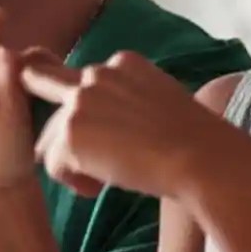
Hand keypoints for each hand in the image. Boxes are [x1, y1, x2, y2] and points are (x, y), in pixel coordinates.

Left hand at [23, 50, 250, 198]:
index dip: (88, 112)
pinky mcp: (70, 133)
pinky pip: (52, 164)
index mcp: (122, 62)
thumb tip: (103, 124)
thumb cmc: (195, 142)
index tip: (110, 137)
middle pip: (44, 86)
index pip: (84, 81)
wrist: (205, 160)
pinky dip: (72, 182)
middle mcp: (95, 73)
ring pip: (50, 136)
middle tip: (70, 145)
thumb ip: (126, 99)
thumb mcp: (159, 102)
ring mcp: (79, 101)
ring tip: (101, 181)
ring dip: (71, 161)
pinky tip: (97, 190)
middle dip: (50, 115)